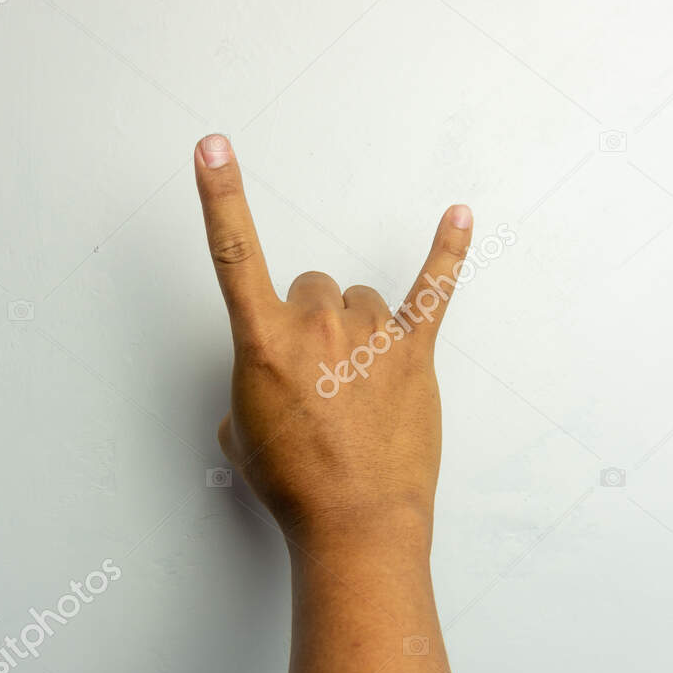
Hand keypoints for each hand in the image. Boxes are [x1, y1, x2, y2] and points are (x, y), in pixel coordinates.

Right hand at [193, 134, 475, 549]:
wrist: (354, 524)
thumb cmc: (295, 487)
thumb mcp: (242, 431)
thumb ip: (252, 381)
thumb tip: (277, 374)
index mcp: (264, 343)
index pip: (233, 253)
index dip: (221, 195)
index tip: (213, 148)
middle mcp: (317, 327)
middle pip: (311, 287)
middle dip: (311, 323)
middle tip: (318, 380)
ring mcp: (370, 337)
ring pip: (359, 300)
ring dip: (356, 329)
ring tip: (358, 387)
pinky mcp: (414, 355)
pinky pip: (433, 290)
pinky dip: (447, 252)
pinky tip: (458, 218)